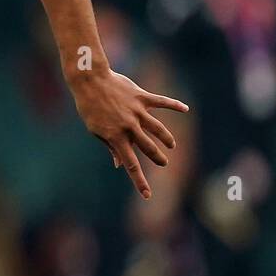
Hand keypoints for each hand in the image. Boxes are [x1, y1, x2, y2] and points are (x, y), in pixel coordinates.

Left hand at [70, 69, 188, 199]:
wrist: (90, 81)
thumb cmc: (90, 107)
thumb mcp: (96, 130)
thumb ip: (110, 147)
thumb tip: (119, 164)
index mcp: (116, 137)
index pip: (131, 164)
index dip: (139, 181)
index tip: (147, 195)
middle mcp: (129, 126)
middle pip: (148, 147)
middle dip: (158, 158)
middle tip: (164, 163)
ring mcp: (137, 111)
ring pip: (158, 128)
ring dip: (166, 138)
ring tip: (171, 145)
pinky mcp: (142, 97)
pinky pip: (161, 102)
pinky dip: (174, 105)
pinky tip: (185, 109)